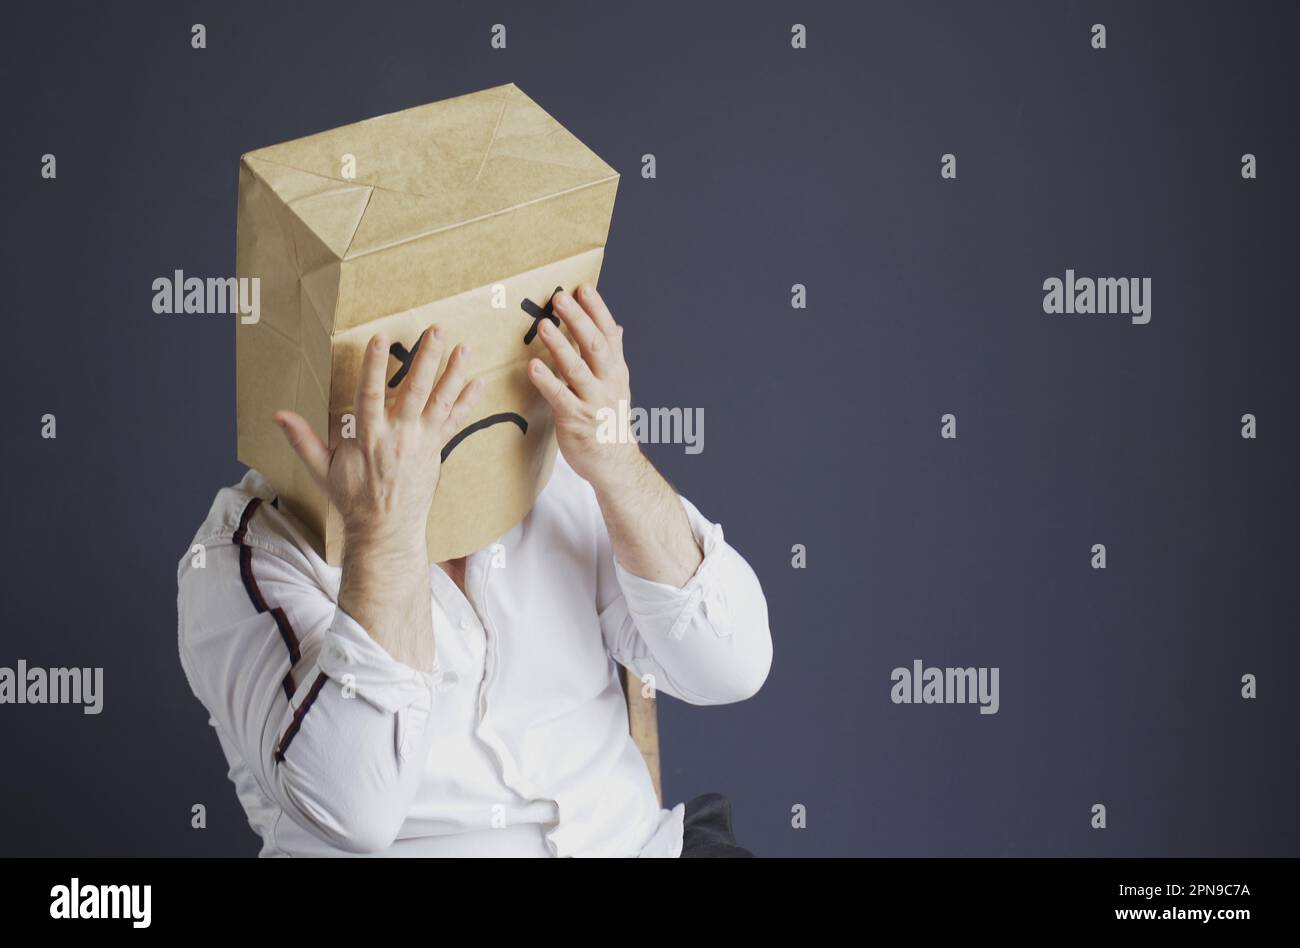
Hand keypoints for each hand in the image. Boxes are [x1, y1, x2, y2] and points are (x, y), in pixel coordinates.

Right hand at [274, 325, 481, 552]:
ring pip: (440, 402)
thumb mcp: (321, 469)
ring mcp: (421, 442)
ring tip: (466, 347)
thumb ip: (302, 439)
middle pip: (414, 391)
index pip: (369, 394)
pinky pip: (455, 422)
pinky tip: (480, 382)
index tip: (380, 338)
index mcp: (367, 437)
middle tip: (437, 330)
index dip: (374, 366)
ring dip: (454, 373)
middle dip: (426, 359)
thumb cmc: (352, 498)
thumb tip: (277, 414)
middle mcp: (398, 436)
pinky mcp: (436, 450)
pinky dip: (468, 402)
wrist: (385, 530)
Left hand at [528, 285, 644, 491]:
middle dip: (578, 320)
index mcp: (616, 370)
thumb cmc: (610, 419)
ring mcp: (593, 401)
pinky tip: (533, 366)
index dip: (597, 310)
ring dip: (561, 346)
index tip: (583, 287)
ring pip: (577, 369)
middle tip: (561, 297)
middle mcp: (608, 382)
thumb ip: (612, 355)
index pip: (609, 333)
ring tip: (545, 325)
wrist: (615, 462)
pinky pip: (560, 397)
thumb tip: (617, 327)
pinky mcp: (575, 419)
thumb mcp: (617, 384)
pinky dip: (547, 380)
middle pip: (595, 345)